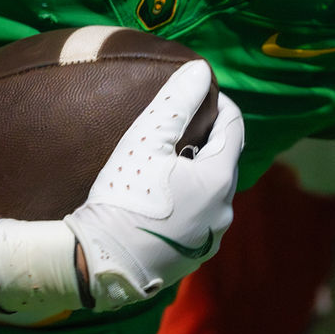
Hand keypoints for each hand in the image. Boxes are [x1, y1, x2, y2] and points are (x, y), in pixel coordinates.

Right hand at [66, 59, 244, 309]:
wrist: (100, 263)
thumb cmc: (122, 198)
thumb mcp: (145, 141)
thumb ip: (175, 102)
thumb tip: (199, 70)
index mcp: (219, 181)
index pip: (234, 128)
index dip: (218, 104)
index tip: (197, 93)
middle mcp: (225, 211)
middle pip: (224, 161)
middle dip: (206, 139)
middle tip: (177, 126)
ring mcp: (211, 238)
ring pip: (212, 192)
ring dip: (196, 172)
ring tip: (166, 162)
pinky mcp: (194, 257)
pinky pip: (199, 217)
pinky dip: (188, 200)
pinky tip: (161, 197)